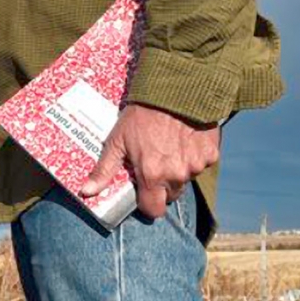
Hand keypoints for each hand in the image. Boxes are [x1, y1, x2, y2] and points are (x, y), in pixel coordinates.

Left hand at [80, 104, 219, 218]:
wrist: (175, 90)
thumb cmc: (141, 115)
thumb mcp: (117, 140)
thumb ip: (104, 169)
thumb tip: (87, 192)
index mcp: (152, 176)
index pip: (154, 210)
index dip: (147, 203)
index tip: (143, 191)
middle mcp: (177, 175)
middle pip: (171, 195)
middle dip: (163, 186)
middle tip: (155, 163)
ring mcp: (197, 166)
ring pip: (186, 179)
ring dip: (179, 169)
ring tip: (169, 146)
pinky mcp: (212, 154)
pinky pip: (202, 164)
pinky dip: (194, 156)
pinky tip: (185, 139)